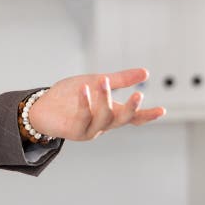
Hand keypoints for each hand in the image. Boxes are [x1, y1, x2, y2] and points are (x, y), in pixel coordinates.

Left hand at [28, 68, 165, 141]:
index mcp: (111, 112)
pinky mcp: (74, 131)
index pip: (133, 117)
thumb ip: (120, 79)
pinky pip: (83, 118)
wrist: (42, 106)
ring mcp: (90, 130)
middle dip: (131, 109)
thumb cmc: (69, 95)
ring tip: (102, 80)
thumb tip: (146, 73)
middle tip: (138, 95)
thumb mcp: (97, 81)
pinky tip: (84, 89)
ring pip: (104, 117)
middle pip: (122, 120)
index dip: (147, 115)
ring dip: (104, 98)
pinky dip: (84, 103)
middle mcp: (103, 124)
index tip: (162, 110)